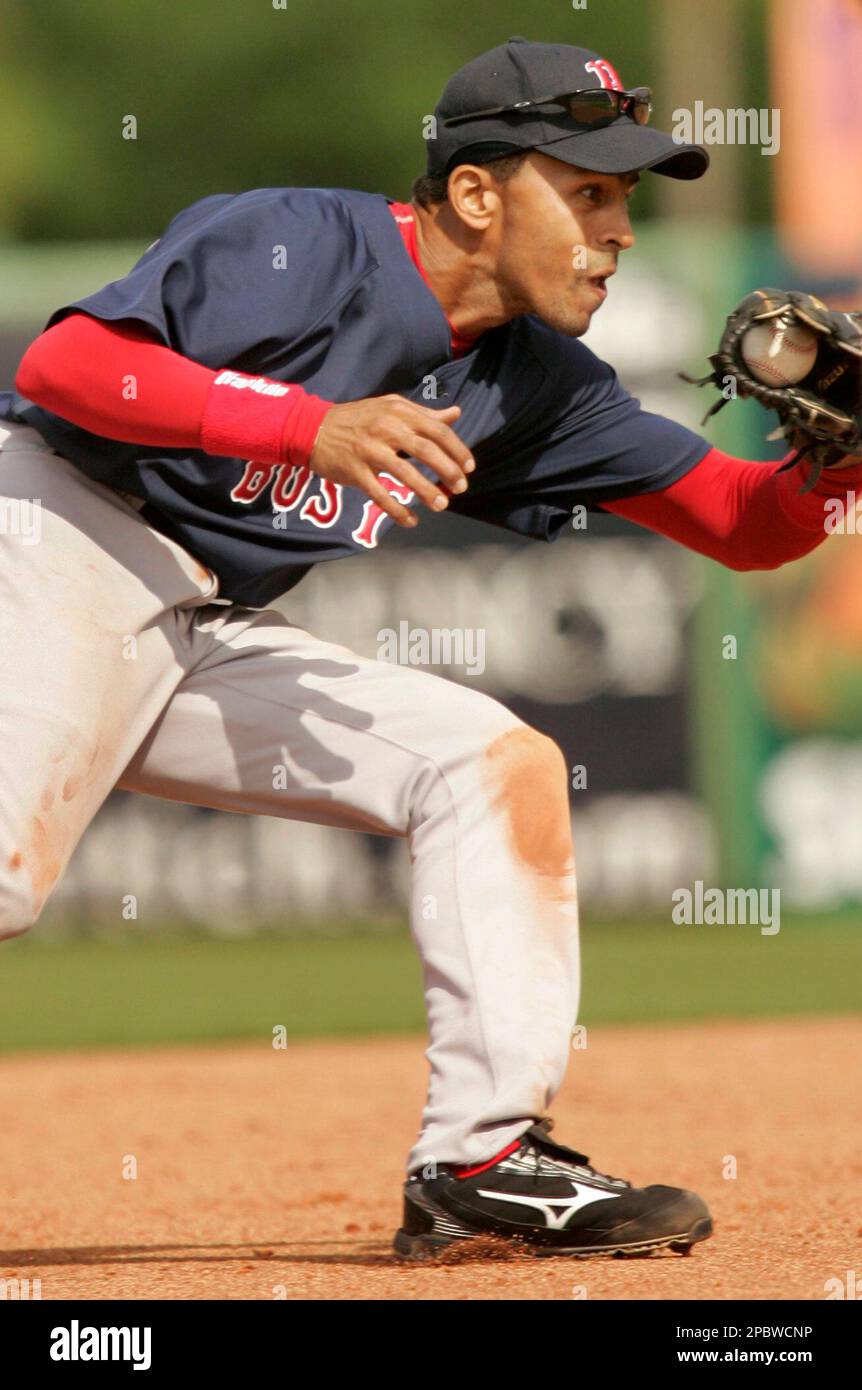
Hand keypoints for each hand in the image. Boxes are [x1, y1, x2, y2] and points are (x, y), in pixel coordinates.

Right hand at [309, 396, 474, 526]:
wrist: (313, 428)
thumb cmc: (358, 418)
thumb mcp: (391, 407)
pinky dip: (397, 510)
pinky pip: (379, 494)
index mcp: (398, 412)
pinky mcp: (355, 472)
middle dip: (448, 470)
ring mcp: (369, 451)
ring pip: (404, 473)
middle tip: (461, 487)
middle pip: (425, 450)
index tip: (469, 467)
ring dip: (426, 491)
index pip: (437, 429)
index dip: (457, 449)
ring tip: (442, 505)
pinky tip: (411, 520)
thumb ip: (424, 414)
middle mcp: (385, 428)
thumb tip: (455, 414)